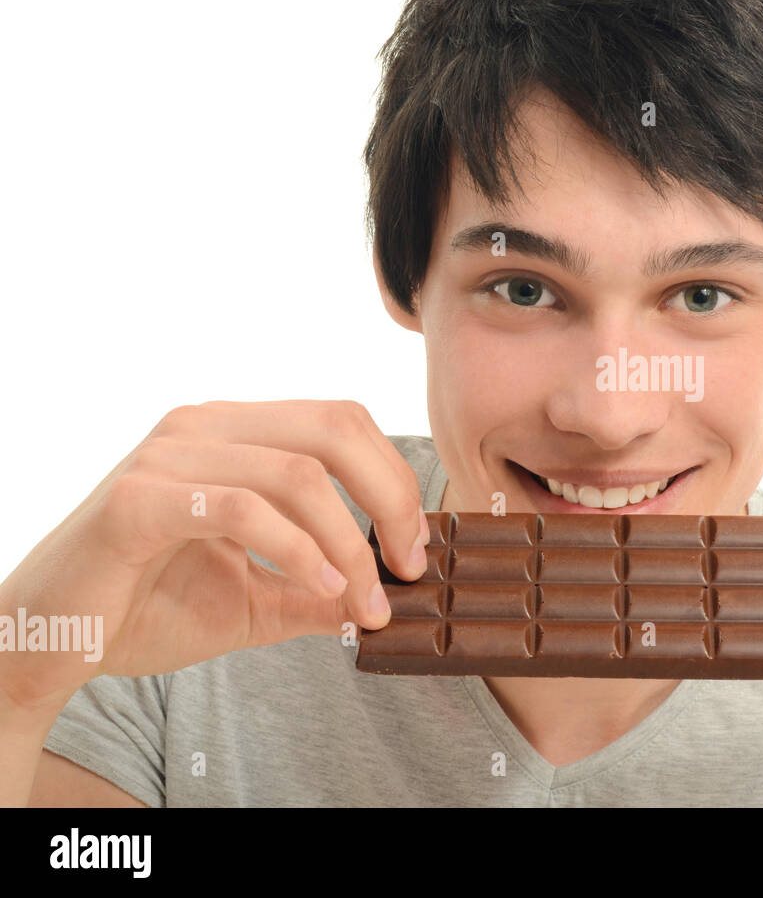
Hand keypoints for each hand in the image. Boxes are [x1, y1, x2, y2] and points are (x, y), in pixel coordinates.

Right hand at [0, 400, 427, 710]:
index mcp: (235, 434)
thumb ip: (318, 590)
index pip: (342, 423)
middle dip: (390, 499)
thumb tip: (389, 595)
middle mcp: (205, 426)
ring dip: (349, 542)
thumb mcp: (255, 601)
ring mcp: (169, 454)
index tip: (414, 549)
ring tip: (366, 597)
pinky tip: (320, 588)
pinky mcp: (139, 497)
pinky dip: (297, 550)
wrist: (46, 642)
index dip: (394, 480)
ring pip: (299, 472)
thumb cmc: (143, 609)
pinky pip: (242, 508)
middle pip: (336, 428)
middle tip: (409, 566)